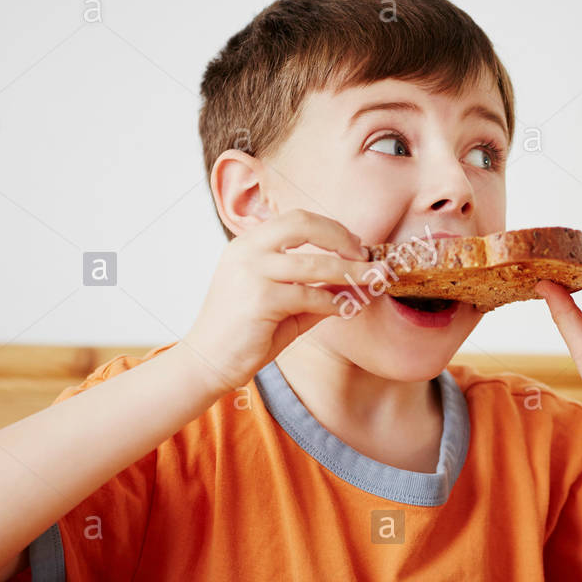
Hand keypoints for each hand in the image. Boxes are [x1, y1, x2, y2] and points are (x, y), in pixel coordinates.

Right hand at [182, 208, 382, 394]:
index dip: (332, 229)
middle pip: (304, 224)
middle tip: (366, 256)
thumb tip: (356, 279)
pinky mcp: (260, 299)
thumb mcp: (283, 302)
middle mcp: (247, 250)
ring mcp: (251, 272)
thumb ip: (314, 286)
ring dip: (350, 272)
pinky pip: (310, 295)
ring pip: (315, 263)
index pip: (296, 219)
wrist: (208, 362)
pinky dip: (333, 302)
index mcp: (248, 244)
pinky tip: (344, 309)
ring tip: (373, 280)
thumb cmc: (246, 332)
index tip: (356, 245)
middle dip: (342, 238)